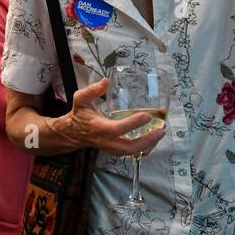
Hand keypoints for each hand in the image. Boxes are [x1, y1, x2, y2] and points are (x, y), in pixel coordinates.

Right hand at [50, 77, 166, 156]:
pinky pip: (131, 152)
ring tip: (160, 133)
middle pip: (129, 147)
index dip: (133, 123)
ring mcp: (112, 147)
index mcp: (100, 128)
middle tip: (161, 130)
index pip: (118, 128)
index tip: (147, 115)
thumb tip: (106, 81)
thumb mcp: (80, 99)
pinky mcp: (115, 150)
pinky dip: (144, 147)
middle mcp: (107, 141)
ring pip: (132, 152)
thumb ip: (92, 90)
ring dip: (148, 145)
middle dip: (147, 141)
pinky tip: (153, 139)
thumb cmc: (79, 114)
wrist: (73, 133)